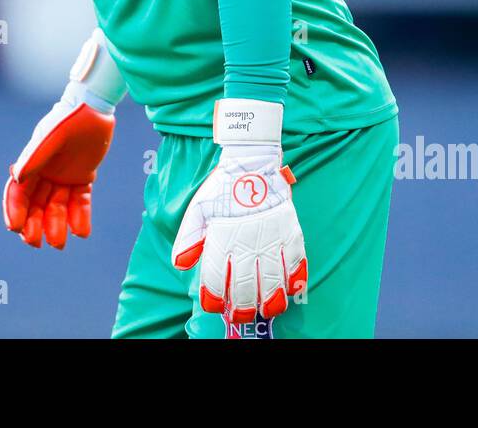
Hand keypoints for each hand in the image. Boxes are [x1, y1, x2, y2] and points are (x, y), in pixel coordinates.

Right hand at [2, 28, 124, 248]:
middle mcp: (45, 172)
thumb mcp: (52, 137)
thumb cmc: (70, 119)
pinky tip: (82, 233)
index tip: (15, 228)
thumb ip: (36, 156)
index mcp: (32, 163)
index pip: (18, 192)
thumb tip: (16, 178)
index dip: (15, 210)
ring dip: (56, 225)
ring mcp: (64, 176)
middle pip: (35, 205)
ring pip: (57, 206)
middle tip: (35, 243)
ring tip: (60, 244)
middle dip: (33, 224)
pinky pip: (80, 201)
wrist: (96, 107)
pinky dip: (80, 217)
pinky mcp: (83, 177)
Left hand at [170, 100, 307, 322]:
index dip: (214, 295)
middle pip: (246, 283)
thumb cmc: (222, 188)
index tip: (214, 305)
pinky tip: (292, 288)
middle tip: (240, 316)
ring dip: (271, 298)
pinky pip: (296, 259)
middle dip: (242, 305)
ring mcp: (271, 237)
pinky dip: (295, 276)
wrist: (251, 162)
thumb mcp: (198, 209)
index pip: (217, 275)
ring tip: (269, 309)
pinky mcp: (290, 231)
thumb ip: (188, 237)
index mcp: (222, 236)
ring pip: (274, 277)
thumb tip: (180, 263)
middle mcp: (247, 241)